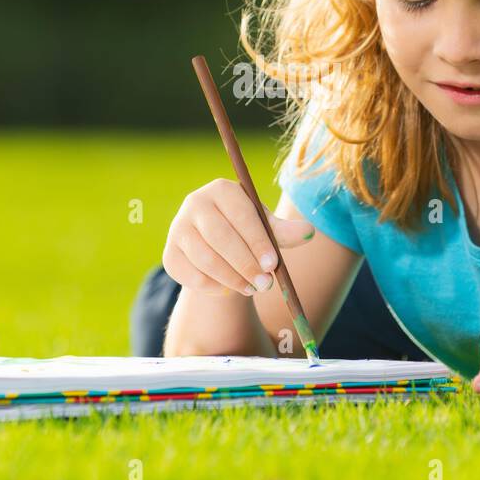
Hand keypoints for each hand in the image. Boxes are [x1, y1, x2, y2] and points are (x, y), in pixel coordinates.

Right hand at [162, 178, 315, 297]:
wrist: (216, 248)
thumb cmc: (246, 232)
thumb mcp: (267, 228)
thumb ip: (285, 231)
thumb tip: (309, 232)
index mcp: (222, 190)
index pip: (240, 214)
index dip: (257, 241)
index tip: (274, 264)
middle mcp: (195, 204)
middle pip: (220, 236)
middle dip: (246, 263)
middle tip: (266, 284)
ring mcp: (178, 229)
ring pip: (205, 259)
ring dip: (232, 278)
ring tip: (253, 288)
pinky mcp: (170, 255)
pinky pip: (192, 276)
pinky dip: (214, 287)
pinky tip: (231, 289)